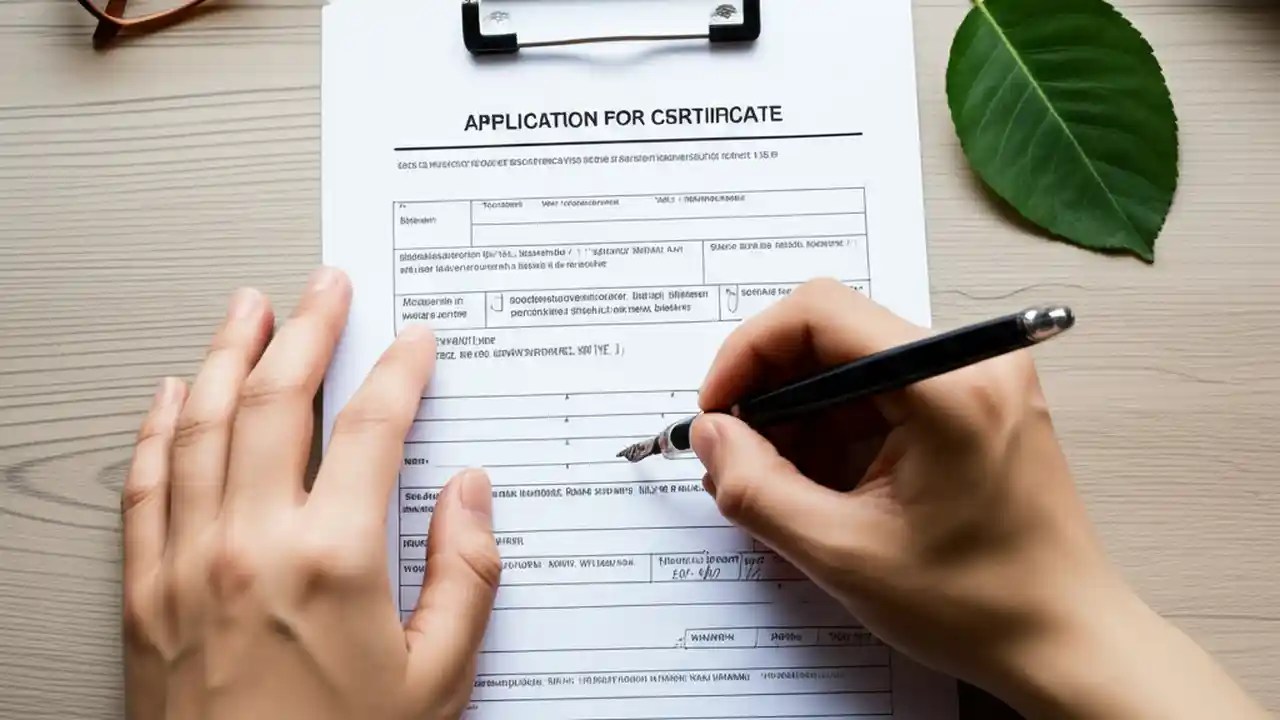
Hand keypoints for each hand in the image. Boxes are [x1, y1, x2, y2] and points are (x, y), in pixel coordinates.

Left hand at [122, 268, 500, 719]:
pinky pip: (143, 485)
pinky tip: (170, 396)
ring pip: (200, 424)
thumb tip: (472, 497)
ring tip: (248, 310)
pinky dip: (156, 429)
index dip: (398, 371)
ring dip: (226, 354)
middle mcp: (253, 546)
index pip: (370, 429)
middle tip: (325, 286)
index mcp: (334, 560)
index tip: (412, 343)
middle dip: (307, 329)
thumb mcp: (436, 679)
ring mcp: (188, 564)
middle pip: (275, 400)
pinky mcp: (145, 593)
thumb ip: (465, 578)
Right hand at [691, 279, 1266, 719]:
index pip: (821, 313)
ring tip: (779, 484)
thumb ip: (758, 490)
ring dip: (800, 416)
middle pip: (834, 334)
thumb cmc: (982, 607)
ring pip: (852, 364)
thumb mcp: (844, 555)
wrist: (1067, 643)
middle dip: (771, 392)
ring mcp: (979, 381)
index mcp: (950, 386)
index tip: (718, 409)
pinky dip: (837, 430)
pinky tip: (820, 485)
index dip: (749, 353)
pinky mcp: (975, 405)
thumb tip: (711, 436)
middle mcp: (973, 363)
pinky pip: (883, 392)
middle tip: (736, 455)